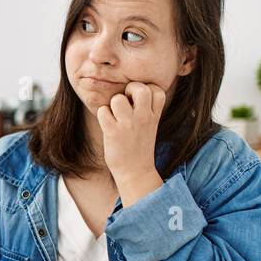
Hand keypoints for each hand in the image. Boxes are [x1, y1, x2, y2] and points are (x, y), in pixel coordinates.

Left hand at [97, 81, 166, 207]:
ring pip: (117, 99)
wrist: (135, 172)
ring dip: (112, 105)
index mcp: (154, 116)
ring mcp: (128, 125)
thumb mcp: (150, 126)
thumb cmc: (139, 148)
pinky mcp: (113, 132)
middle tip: (126, 102)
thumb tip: (130, 93)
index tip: (140, 100)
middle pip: (140, 88)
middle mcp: (143, 118)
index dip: (147, 89)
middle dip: (130, 90)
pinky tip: (107, 124)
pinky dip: (102, 115)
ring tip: (115, 116)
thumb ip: (146, 110)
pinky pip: (103, 111)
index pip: (157, 90)